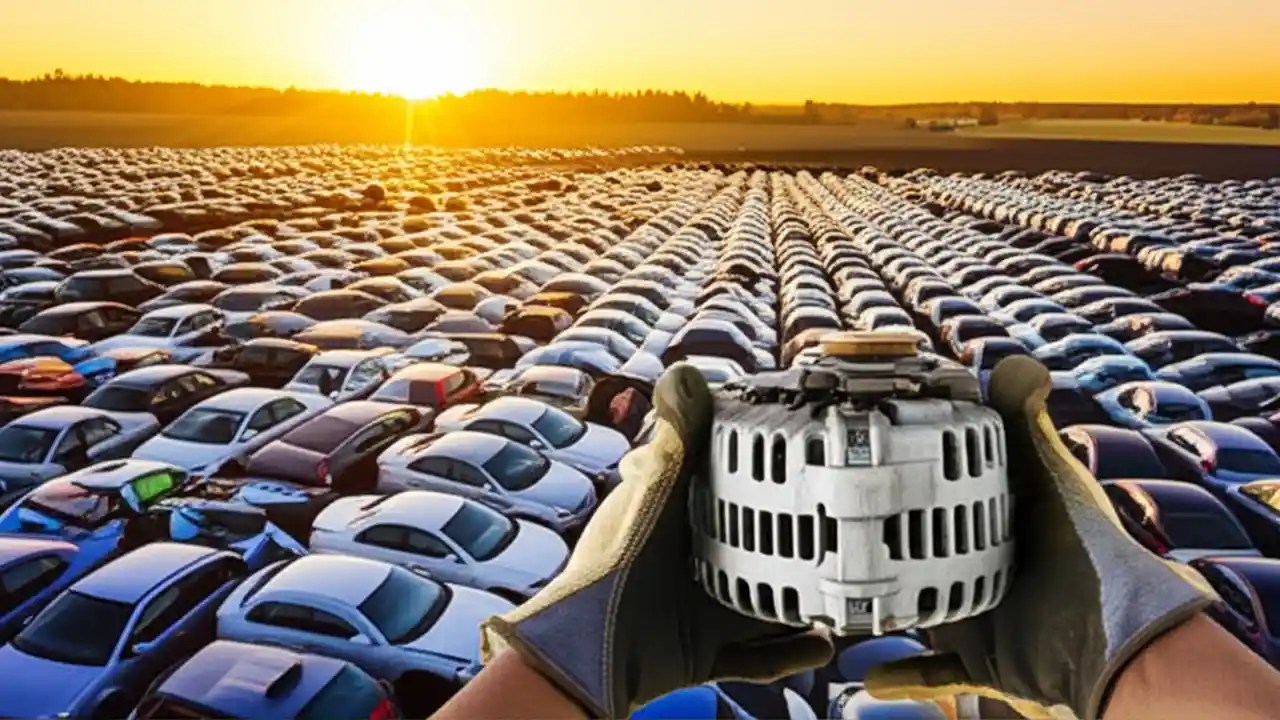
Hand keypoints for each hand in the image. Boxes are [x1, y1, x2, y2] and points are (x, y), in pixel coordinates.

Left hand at [481, 364, 832, 717]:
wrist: (592, 652)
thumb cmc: (614, 567)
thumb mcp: (653, 491)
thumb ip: (675, 439)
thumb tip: (686, 371)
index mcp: (670, 516)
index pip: (718, 487)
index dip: (754, 476)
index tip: (798, 467)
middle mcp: (685, 561)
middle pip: (747, 547)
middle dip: (789, 544)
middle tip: (833, 532)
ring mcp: (694, 607)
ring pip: (762, 603)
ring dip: (800, 602)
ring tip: (838, 591)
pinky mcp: (701, 650)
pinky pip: (757, 654)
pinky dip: (789, 651)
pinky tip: (820, 641)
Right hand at [867, 356, 1212, 719]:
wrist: (1106, 635)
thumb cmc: (1082, 547)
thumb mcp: (1048, 473)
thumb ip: (1025, 422)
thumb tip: (1016, 360)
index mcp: (992, 515)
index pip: (939, 486)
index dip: (903, 470)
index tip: (860, 456)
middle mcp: (980, 560)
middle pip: (919, 545)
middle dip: (878, 538)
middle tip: (826, 523)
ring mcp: (976, 609)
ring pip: (915, 604)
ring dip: (882, 601)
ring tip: (833, 588)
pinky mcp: (976, 655)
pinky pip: (930, 669)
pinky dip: (900, 673)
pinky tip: (867, 672)